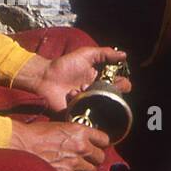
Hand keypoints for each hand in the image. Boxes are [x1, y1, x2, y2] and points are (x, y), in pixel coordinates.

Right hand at [9, 120, 108, 170]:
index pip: (104, 139)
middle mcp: (81, 146)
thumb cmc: (36, 133)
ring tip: (72, 167)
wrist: (20, 144)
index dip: (100, 144)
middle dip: (93, 159)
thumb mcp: (60, 126)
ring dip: (83, 170)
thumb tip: (85, 140)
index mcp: (80, 131)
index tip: (96, 146)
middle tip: (84, 159)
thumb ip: (76, 133)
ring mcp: (74, 162)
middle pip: (100, 158)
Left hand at [15, 46, 131, 113]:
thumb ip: (105, 53)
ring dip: (95, 98)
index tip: (117, 81)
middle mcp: (97, 93)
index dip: (122, 84)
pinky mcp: (78, 113)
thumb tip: (125, 55)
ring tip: (82, 88)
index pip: (120, 85)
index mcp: (101, 80)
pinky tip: (72, 94)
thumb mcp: (86, 54)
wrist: (46, 76)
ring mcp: (88, 104)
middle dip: (111, 93)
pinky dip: (81, 105)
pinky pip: (87, 116)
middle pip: (114, 99)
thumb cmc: (65, 64)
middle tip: (100, 86)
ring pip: (102, 109)